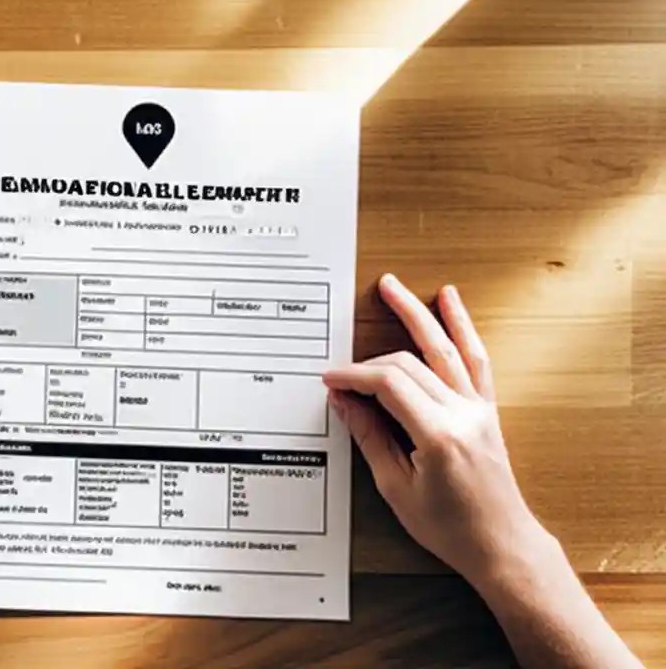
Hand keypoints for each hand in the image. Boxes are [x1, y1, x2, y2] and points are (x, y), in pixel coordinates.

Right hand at [324, 274, 552, 583]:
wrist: (500, 543)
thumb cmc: (450, 528)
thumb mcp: (395, 488)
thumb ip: (369, 438)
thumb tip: (344, 402)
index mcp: (438, 435)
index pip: (388, 385)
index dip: (354, 376)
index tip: (330, 380)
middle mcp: (463, 414)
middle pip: (409, 364)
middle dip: (369, 361)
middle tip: (340, 366)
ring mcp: (478, 409)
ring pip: (445, 348)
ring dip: (418, 314)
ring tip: (394, 287)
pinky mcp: (487, 410)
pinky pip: (475, 359)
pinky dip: (463, 328)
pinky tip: (450, 301)